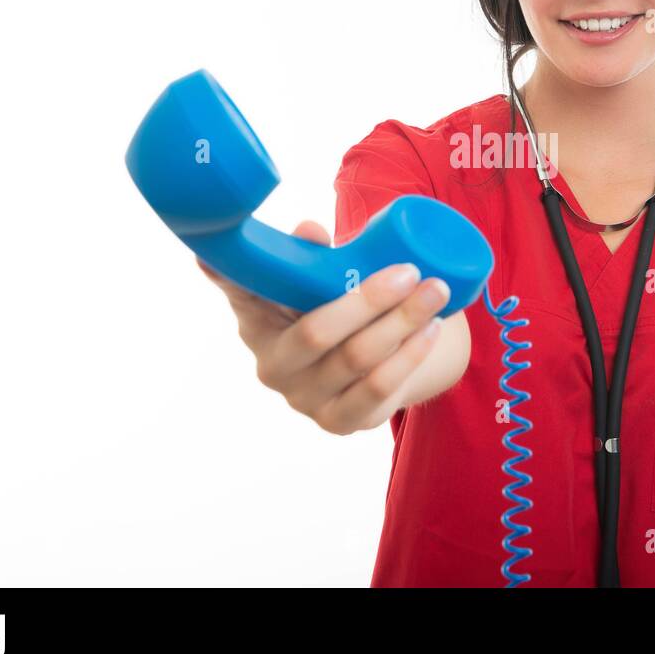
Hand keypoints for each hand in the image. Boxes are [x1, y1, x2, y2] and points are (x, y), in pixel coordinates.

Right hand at [196, 219, 450, 434]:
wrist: (372, 364)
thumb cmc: (335, 308)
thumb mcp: (321, 280)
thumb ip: (310, 255)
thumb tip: (309, 231)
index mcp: (256, 322)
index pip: (240, 293)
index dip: (228, 274)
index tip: (219, 248)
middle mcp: (272, 367)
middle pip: (317, 332)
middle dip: (368, 299)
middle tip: (409, 270)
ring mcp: (305, 400)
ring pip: (358, 358)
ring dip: (403, 322)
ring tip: (436, 291)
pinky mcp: (341, 422)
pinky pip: (379, 387)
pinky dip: (409, 355)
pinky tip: (432, 329)